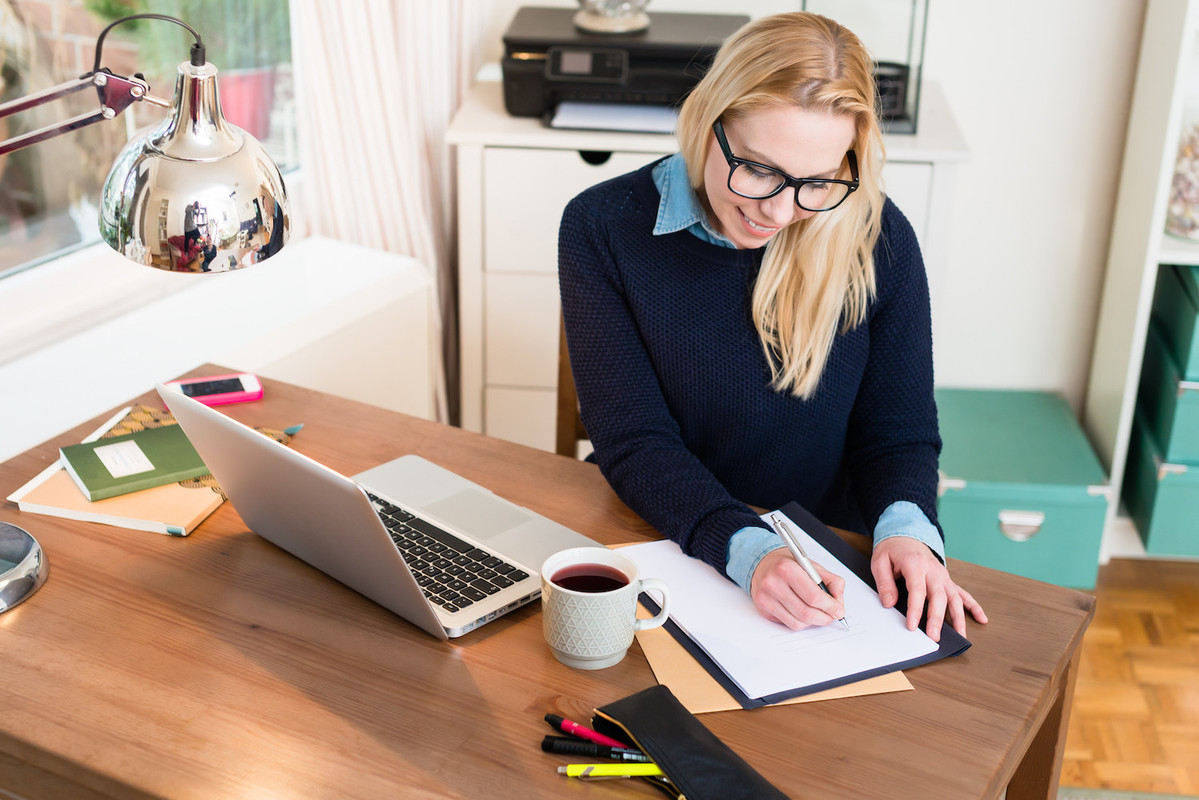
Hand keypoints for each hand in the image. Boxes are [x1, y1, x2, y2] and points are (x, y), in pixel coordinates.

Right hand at [749, 547, 845, 629]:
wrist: (762, 564)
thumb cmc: (789, 565)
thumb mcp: (812, 566)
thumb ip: (832, 581)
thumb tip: (839, 603)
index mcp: (787, 569)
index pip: (813, 596)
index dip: (830, 607)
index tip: (839, 611)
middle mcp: (773, 584)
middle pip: (806, 613)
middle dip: (825, 618)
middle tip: (832, 616)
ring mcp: (766, 598)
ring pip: (798, 623)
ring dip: (814, 622)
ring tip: (819, 614)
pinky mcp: (763, 609)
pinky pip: (789, 624)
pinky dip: (802, 622)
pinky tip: (804, 613)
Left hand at [870, 536, 987, 641]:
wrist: (906, 536)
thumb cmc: (893, 550)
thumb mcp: (880, 562)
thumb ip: (884, 583)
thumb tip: (889, 603)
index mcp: (915, 564)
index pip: (917, 590)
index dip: (916, 609)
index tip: (912, 626)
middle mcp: (933, 570)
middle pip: (939, 596)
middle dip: (937, 618)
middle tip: (934, 636)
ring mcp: (943, 575)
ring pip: (954, 597)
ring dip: (959, 617)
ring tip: (961, 635)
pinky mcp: (947, 580)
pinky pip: (963, 593)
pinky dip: (973, 606)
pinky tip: (981, 618)